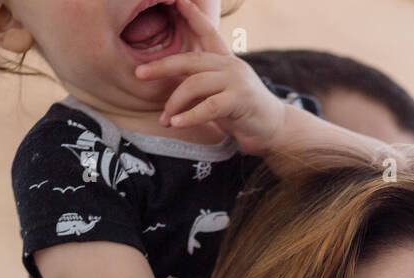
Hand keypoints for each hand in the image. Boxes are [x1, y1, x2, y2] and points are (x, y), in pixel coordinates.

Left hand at [135, 0, 285, 154]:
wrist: (274, 129)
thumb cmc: (243, 113)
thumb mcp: (221, 93)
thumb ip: (202, 84)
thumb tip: (174, 85)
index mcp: (225, 61)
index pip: (208, 33)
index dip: (193, 16)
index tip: (178, 1)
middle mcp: (230, 65)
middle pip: (190, 61)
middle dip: (162, 66)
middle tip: (139, 73)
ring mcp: (236, 81)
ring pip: (195, 85)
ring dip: (175, 103)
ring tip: (164, 119)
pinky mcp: (240, 100)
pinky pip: (209, 107)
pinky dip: (190, 116)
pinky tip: (177, 123)